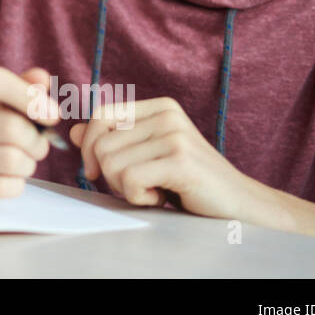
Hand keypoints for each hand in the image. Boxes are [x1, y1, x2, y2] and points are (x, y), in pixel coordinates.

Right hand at [0, 65, 59, 200]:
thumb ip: (24, 86)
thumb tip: (42, 79)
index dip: (29, 97)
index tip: (52, 115)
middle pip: (9, 126)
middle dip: (37, 141)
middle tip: (39, 145)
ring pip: (9, 159)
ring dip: (29, 164)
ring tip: (24, 161)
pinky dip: (16, 185)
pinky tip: (11, 178)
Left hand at [69, 97, 256, 218]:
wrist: (240, 206)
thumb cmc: (190, 184)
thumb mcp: (148, 158)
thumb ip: (115, 142)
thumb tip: (74, 132)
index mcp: (160, 108)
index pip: (101, 115)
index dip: (89, 146)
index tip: (95, 172)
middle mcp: (167, 115)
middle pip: (100, 143)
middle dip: (109, 174)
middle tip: (137, 186)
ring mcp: (174, 135)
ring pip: (110, 163)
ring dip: (124, 188)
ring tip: (153, 190)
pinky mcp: (180, 160)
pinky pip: (129, 179)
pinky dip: (137, 197)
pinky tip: (161, 197)